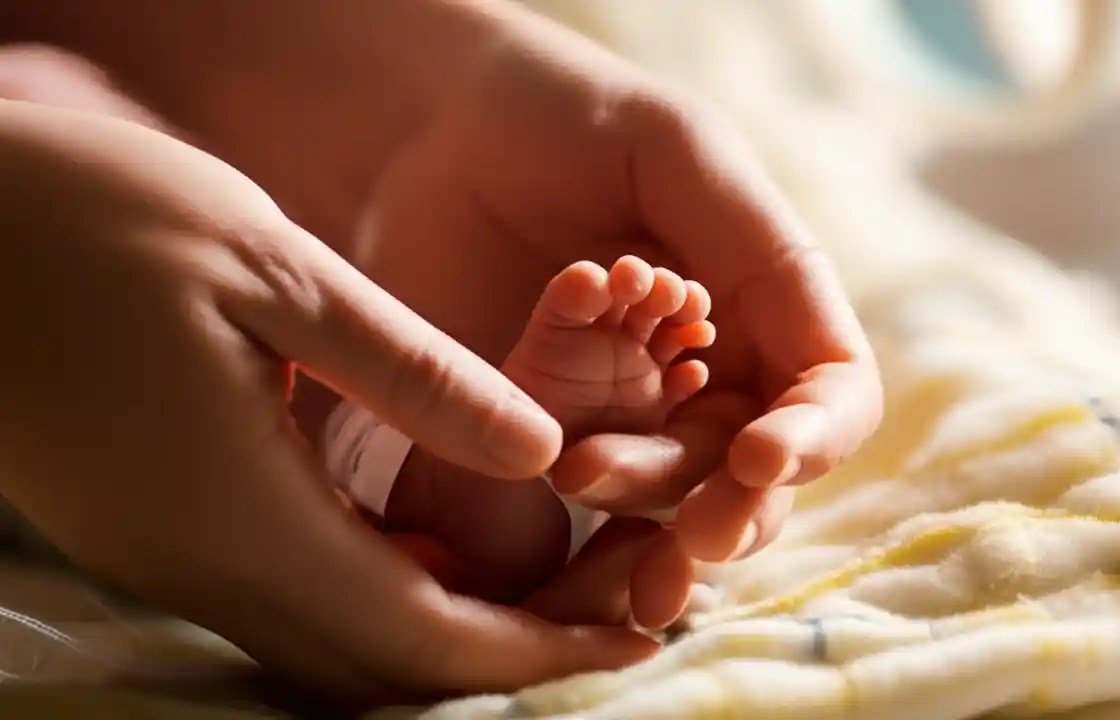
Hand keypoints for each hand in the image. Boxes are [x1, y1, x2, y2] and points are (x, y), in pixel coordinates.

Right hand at [0, 100, 655, 700]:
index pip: (423, 636)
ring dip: (453, 622)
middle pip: (388, 663)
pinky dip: (385, 586)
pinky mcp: (156, 530)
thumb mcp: (274, 272)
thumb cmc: (92, 220)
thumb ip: (413, 376)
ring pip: (339, 641)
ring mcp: (171, 558)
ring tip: (555, 570)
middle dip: (513, 650)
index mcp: (242, 514)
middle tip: (617, 596)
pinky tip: (440, 531)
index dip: (540, 650)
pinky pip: (293, 596)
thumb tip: (541, 453)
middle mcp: (205, 566)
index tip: (636, 632)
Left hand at [354, 2, 881, 622]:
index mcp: (763, 298)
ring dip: (649, 506)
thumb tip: (801, 380)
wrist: (421, 124)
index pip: (831, 393)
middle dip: (734, 504)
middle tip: (695, 532)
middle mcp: (710, 365)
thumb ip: (758, 248)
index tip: (762, 457)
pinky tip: (563, 507)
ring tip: (581, 471)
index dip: (816, 437)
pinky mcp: (551, 432)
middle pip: (755, 466)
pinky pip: (587, 496)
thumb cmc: (561, 112)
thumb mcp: (678, 152)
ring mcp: (631, 406)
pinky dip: (586, 519)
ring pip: (674, 494)